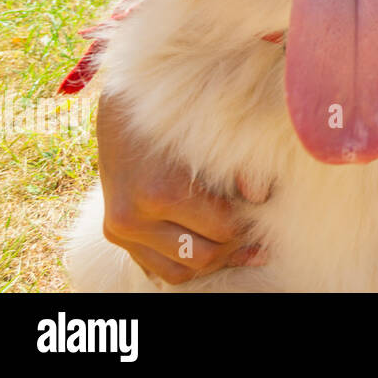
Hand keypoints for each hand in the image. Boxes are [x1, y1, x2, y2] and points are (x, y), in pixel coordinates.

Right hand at [96, 92, 269, 284]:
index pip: (223, 231)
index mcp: (161, 192)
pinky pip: (156, 268)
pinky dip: (184, 262)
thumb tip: (261, 198)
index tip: (263, 211)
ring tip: (234, 241)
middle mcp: (134, 217)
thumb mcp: (208, 136)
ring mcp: (120, 229)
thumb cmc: (175, 118)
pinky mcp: (114, 232)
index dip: (249, 224)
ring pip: (179, 271)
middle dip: (233, 246)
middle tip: (253, 228)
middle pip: (203, 256)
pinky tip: (206, 244)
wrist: (123, 106)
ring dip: (210, 260)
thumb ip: (237, 168)